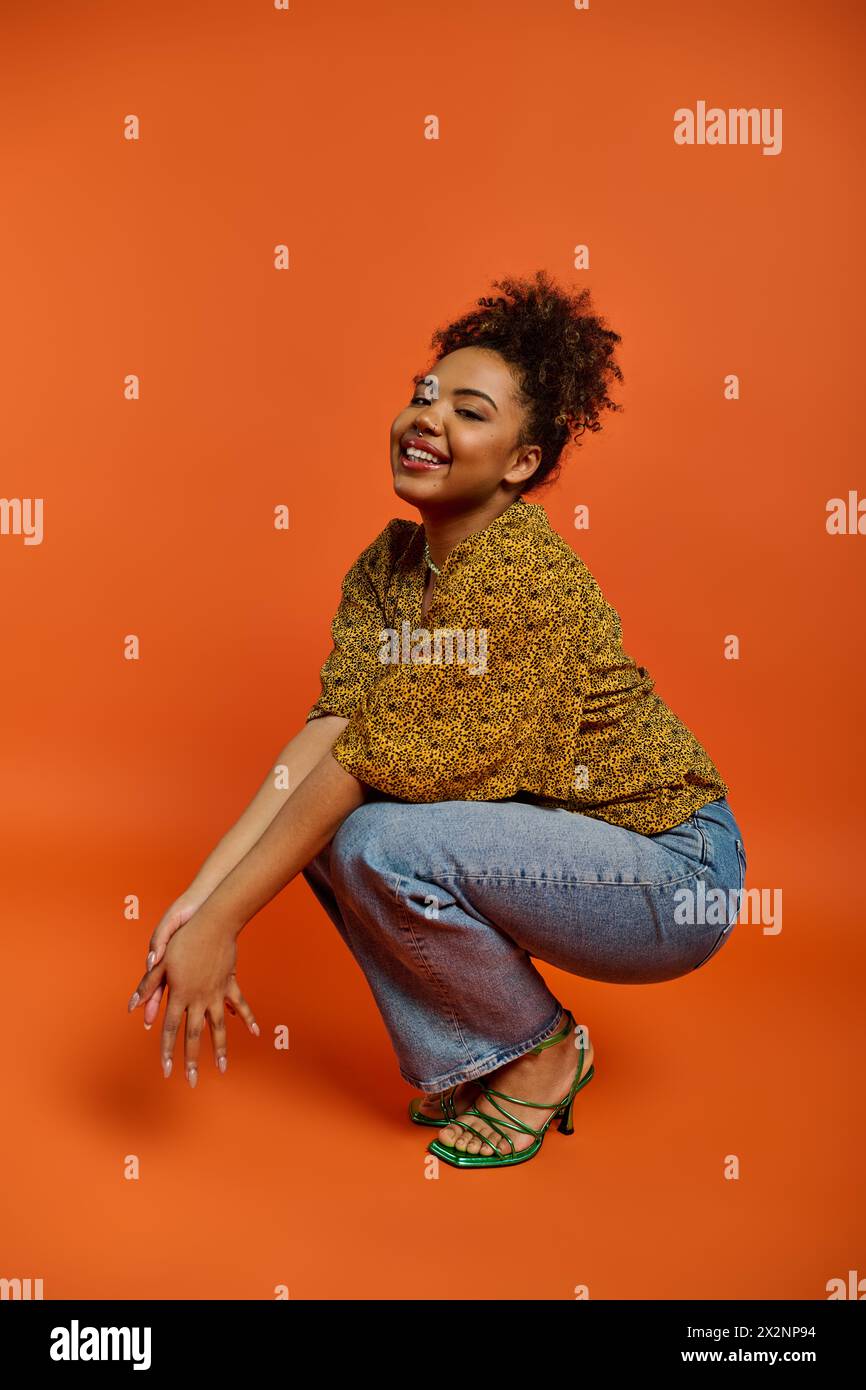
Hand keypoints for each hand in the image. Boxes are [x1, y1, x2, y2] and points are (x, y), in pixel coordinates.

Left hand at [127, 904, 258, 1084]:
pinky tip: (255, 1032)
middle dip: (191, 1060)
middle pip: (193, 1035)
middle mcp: (198, 999)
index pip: (170, 1029)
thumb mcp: (162, 962)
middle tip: (192, 1081)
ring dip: (219, 1049)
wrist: (214, 923)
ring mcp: (216, 994)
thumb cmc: (185, 940)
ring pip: (218, 1027)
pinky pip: (239, 1006)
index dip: (167, 1051)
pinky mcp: (229, 985)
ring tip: (221, 1068)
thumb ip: (149, 986)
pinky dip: (247, 1019)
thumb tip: (132, 1005)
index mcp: (179, 995)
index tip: (166, 1070)